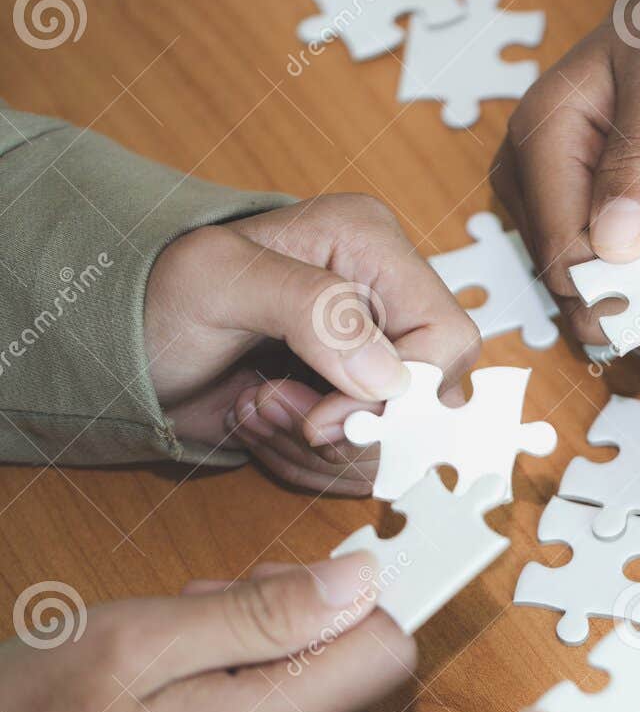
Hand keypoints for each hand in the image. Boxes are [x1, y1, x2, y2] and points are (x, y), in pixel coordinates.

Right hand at [0, 555, 414, 711]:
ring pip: (324, 710)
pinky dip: (257, 707)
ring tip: (184, 648)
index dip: (352, 598)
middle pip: (360, 680)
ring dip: (277, 663)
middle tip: (212, 605)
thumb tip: (360, 580)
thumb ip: (261, 612)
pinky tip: (185, 694)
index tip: (297, 575)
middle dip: (306, 625)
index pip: (388, 650)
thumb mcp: (134, 642)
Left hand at [145, 194, 481, 493]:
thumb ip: (311, 309)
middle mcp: (387, 303)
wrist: (122, 345)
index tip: (324, 419)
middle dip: (347, 426)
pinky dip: (308, 461)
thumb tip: (387, 376)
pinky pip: (366, 463)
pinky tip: (262, 420)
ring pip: (398, 443)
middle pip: (428, 404)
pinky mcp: (355, 405)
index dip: (399, 395)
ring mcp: (374, 359)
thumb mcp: (219, 281)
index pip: (446, 339)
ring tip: (255, 404)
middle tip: (270, 402)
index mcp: (374, 248)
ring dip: (316, 446)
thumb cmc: (157, 295)